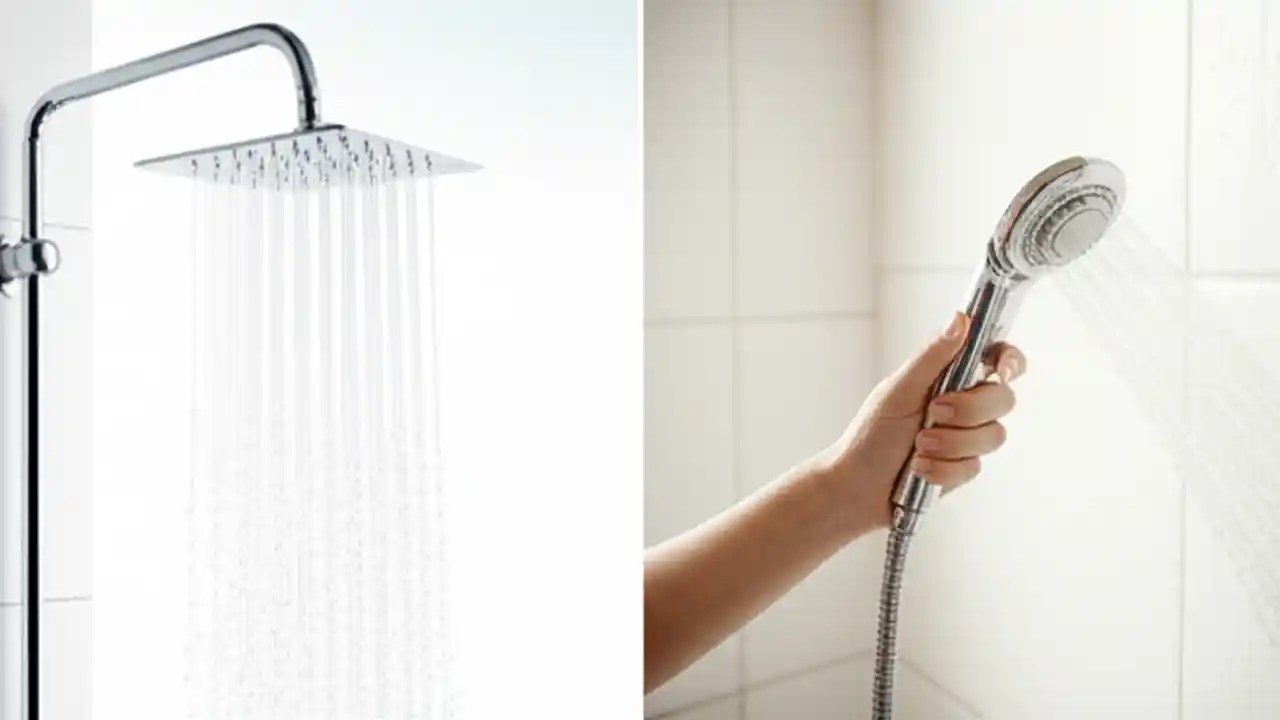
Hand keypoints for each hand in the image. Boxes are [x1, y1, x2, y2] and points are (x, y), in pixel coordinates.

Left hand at [813, 312, 1025, 533]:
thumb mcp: (899, 390)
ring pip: (993, 436)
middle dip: (970, 409)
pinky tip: (918, 470)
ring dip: (951, 443)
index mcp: (947, 377)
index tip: (1001, 371)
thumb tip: (960, 318)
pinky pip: (974, 467)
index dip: (1009, 361)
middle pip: (1003, 398)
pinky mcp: (962, 469)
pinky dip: (943, 469)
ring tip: (918, 447)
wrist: (855, 489)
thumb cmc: (869, 436)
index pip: (997, 359)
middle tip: (934, 412)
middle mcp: (962, 405)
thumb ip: (933, 357)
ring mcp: (965, 438)